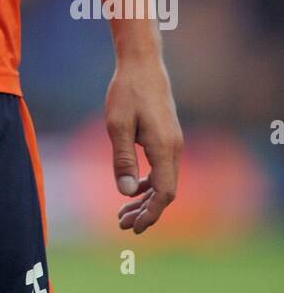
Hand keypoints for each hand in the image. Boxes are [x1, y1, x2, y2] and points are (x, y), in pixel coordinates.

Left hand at [105, 56, 182, 233]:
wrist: (142, 63)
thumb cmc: (127, 91)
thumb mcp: (117, 125)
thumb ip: (122, 159)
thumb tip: (124, 193)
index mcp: (164, 147)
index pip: (164, 192)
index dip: (151, 213)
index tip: (133, 228)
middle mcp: (174, 147)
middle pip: (165, 190)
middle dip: (145, 211)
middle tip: (122, 225)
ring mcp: (172, 141)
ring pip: (163, 180)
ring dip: (145, 198)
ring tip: (123, 213)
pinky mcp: (167, 136)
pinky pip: (161, 168)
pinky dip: (148, 182)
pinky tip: (132, 189)